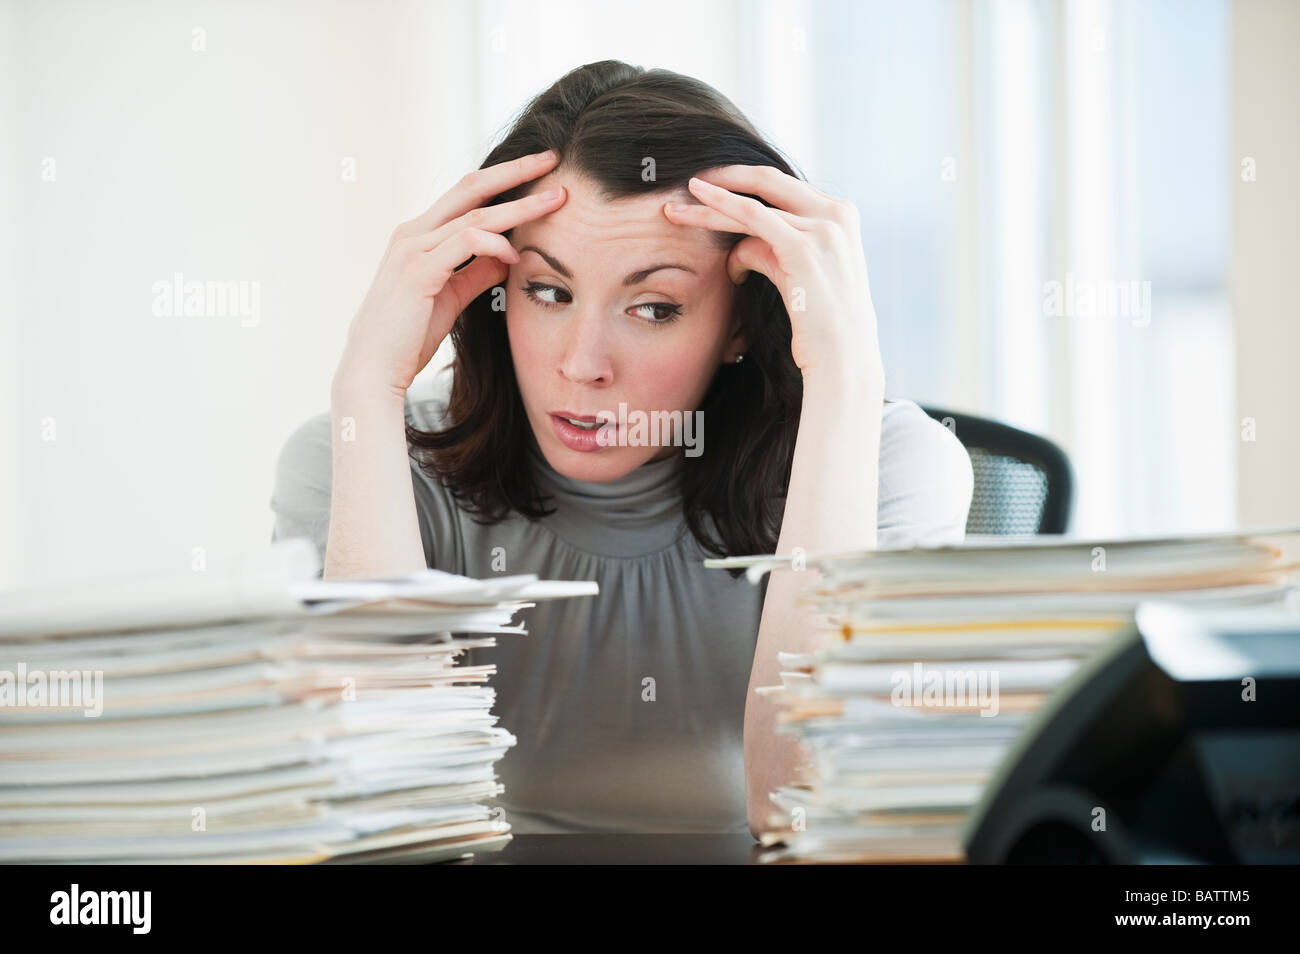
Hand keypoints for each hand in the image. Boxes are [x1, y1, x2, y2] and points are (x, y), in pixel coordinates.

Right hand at [334, 150, 567, 396]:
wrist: (373, 369)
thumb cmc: (408, 337)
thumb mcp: (451, 297)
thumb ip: (476, 272)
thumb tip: (508, 254)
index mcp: (418, 235)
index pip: (466, 195)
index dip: (503, 180)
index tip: (539, 172)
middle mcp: (412, 233)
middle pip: (470, 186)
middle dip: (514, 170)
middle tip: (551, 158)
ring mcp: (412, 249)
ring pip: (475, 213)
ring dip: (520, 206)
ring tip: (556, 199)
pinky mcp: (418, 271)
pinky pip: (466, 243)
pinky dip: (496, 244)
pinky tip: (517, 254)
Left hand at [663, 165, 883, 386]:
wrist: (844, 358)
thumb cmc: (821, 326)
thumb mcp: (800, 276)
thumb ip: (775, 251)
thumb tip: (739, 248)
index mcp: (842, 216)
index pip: (785, 187)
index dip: (746, 182)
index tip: (713, 185)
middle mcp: (837, 214)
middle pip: (769, 181)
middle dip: (726, 177)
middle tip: (690, 182)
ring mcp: (823, 228)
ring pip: (753, 202)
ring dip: (710, 203)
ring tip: (675, 207)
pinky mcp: (804, 248)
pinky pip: (752, 217)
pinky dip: (721, 210)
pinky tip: (696, 210)